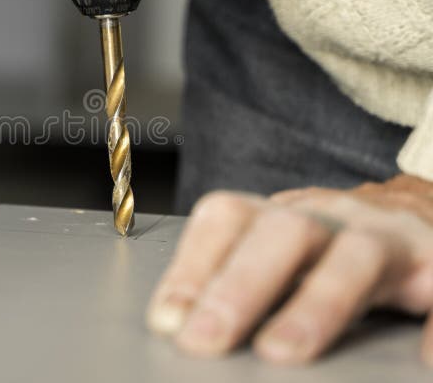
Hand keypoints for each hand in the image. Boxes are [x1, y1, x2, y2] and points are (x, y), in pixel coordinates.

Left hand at [146, 175, 432, 364]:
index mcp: (282, 214)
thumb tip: (177, 324)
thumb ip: (234, 279)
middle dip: (240, 286)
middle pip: (285, 232)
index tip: (169, 319)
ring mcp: (389, 238)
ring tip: (281, 353)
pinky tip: (422, 362)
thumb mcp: (278, 252)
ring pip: (356, 256)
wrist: (417, 216)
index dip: (193, 265)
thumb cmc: (329, 246)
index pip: (228, 218)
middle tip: (205, 339)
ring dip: (317, 305)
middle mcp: (332, 218)